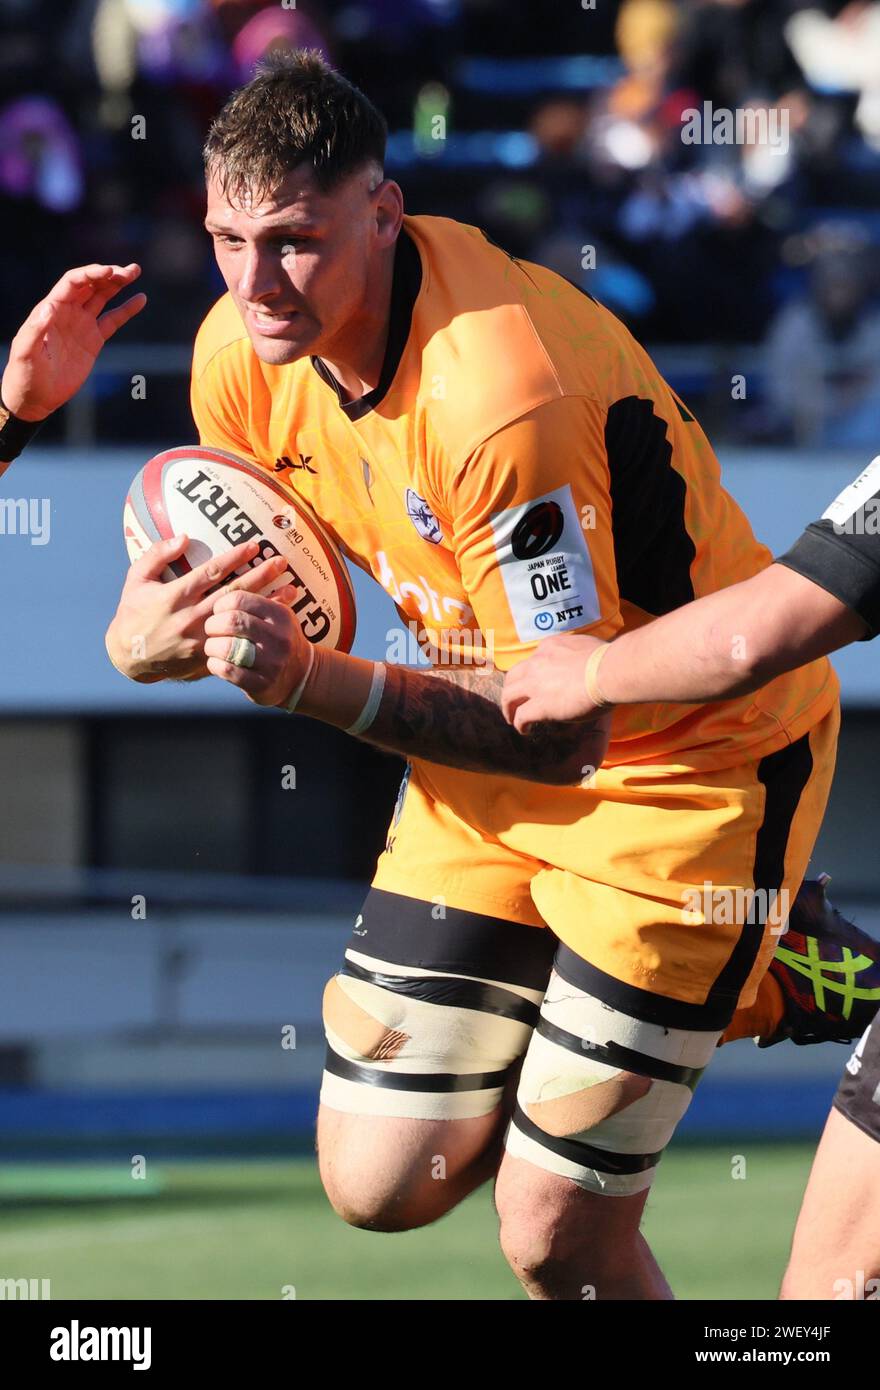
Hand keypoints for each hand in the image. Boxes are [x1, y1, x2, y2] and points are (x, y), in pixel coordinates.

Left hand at [1, 264, 146, 420]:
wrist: (36, 397)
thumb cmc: (25, 374)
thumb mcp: (25, 352)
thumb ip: (36, 329)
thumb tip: (50, 306)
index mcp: (51, 309)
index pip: (73, 282)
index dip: (91, 274)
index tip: (111, 273)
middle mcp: (67, 312)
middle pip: (90, 284)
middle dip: (109, 275)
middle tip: (131, 271)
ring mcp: (81, 325)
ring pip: (102, 297)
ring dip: (118, 284)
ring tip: (134, 272)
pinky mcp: (93, 341)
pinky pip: (113, 321)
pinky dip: (127, 309)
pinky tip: (140, 299)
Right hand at [106, 535, 291, 681]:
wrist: (129, 657)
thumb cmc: (133, 612)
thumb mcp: (136, 579)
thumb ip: (157, 555)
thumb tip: (185, 537)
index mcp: (175, 596)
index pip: (211, 572)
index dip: (234, 557)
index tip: (253, 545)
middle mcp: (191, 617)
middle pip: (234, 594)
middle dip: (260, 576)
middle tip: (281, 562)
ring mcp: (201, 639)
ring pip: (241, 618)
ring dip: (267, 604)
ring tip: (292, 590)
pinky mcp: (206, 657)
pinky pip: (236, 642)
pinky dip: (257, 631)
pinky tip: (275, 622)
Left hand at [204, 589, 311, 705]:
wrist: (301, 676)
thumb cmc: (279, 639)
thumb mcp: (278, 617)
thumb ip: (261, 598)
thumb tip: (256, 562)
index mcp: (280, 615)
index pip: (239, 598)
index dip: (221, 604)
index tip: (218, 610)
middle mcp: (278, 638)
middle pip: (231, 621)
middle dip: (213, 625)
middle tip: (211, 628)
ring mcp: (271, 663)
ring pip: (227, 647)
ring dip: (212, 646)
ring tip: (212, 646)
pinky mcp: (261, 684)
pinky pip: (227, 670)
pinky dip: (215, 664)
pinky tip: (216, 662)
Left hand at [501, 634, 609, 733]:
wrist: (610, 671)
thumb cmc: (609, 660)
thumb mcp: (587, 647)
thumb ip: (578, 654)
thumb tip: (585, 663)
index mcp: (549, 646)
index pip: (533, 660)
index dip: (531, 673)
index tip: (535, 684)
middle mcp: (537, 662)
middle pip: (513, 676)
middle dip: (511, 689)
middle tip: (514, 701)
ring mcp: (535, 684)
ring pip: (509, 696)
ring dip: (508, 708)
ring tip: (512, 718)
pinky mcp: (540, 705)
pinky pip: (521, 716)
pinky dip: (520, 724)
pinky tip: (524, 730)